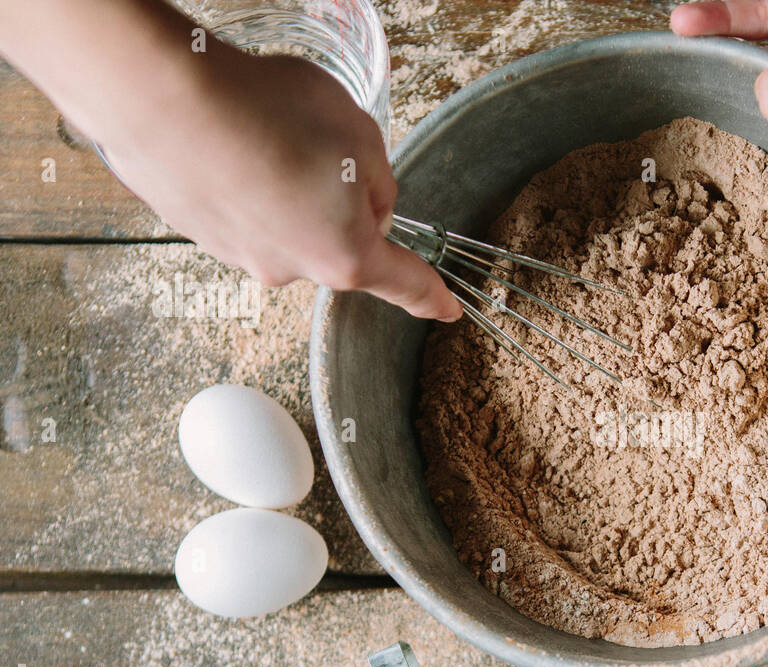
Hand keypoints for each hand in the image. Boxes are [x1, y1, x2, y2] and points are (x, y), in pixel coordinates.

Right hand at [100, 46, 460, 319]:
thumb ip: (379, 181)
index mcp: (345, 255)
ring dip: (282, 182)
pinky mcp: (197, 232)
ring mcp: (238, 254)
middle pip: (337, 238)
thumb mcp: (360, 135)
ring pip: (284, 219)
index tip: (446, 309)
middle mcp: (290, 269)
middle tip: (315, 144)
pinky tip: (226, 138)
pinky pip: (238, 204)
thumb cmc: (264, 112)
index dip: (430, 295)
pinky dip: (241, 176)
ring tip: (260, 132)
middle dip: (336, 196)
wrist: (161, 96)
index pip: (402, 283)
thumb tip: (366, 201)